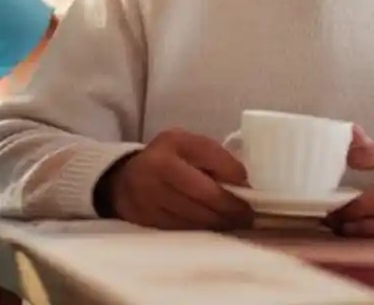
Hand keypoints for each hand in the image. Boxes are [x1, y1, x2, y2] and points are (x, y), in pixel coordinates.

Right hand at [102, 128, 253, 230]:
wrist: (124, 180)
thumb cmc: (166, 160)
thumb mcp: (186, 145)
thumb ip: (213, 155)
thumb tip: (243, 180)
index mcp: (172, 144)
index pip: (210, 155)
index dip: (234, 173)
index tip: (249, 185)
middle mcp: (157, 168)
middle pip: (205, 193)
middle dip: (231, 207)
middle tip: (248, 214)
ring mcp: (149, 196)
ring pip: (195, 216)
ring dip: (220, 222)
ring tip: (235, 222)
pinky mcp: (146, 219)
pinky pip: (182, 229)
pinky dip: (202, 230)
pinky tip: (213, 228)